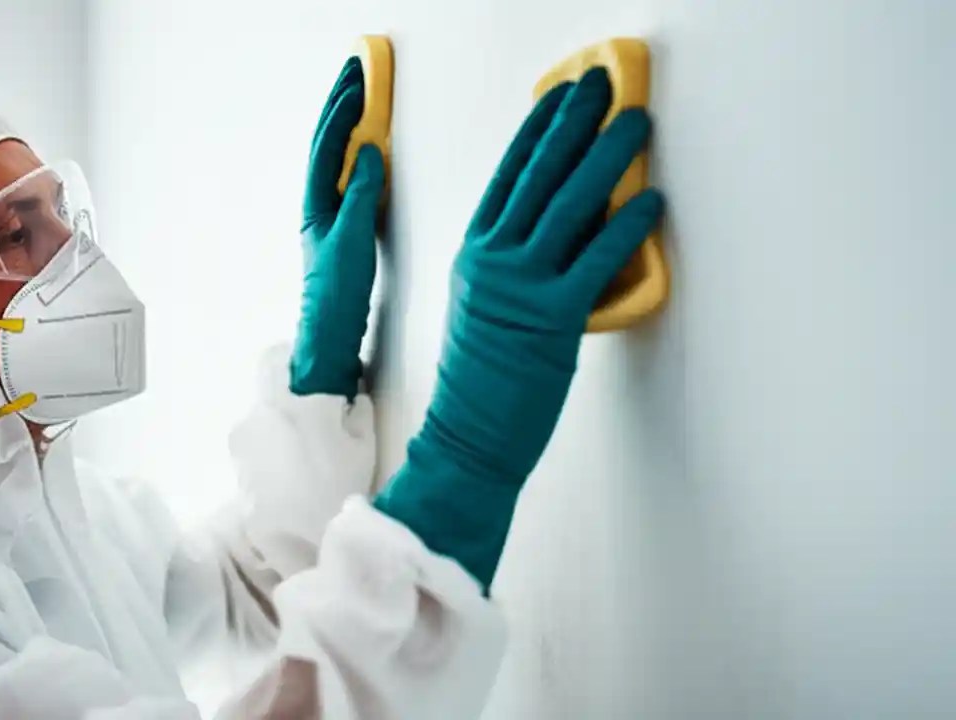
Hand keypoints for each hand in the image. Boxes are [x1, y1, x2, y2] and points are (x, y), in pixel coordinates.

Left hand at [289, 57, 385, 399]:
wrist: (331, 337)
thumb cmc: (336, 294)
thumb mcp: (351, 239)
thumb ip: (360, 193)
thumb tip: (366, 152)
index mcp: (315, 205)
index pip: (326, 145)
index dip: (342, 112)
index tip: (357, 82)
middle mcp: (319, 208)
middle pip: (327, 147)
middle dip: (341, 109)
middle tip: (356, 76)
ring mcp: (332, 220)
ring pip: (338, 162)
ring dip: (349, 129)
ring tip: (364, 102)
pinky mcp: (347, 233)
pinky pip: (352, 182)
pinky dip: (361, 158)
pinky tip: (372, 155)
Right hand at [373, 67, 665, 589]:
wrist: (466, 437)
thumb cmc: (477, 383)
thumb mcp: (482, 309)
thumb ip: (511, 269)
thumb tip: (559, 236)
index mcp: (473, 255)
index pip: (506, 177)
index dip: (536, 131)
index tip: (558, 97)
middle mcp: (492, 260)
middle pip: (538, 176)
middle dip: (573, 124)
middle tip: (601, 87)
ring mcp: (520, 287)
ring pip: (568, 204)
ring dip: (606, 157)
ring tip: (634, 124)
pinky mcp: (554, 318)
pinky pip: (596, 258)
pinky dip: (626, 225)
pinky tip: (651, 200)